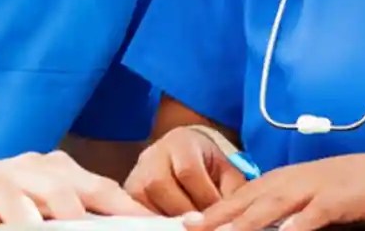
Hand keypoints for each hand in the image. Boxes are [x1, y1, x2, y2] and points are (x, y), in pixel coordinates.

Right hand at [0, 150, 151, 229]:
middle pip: (99, 192)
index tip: (184, 228)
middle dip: (130, 217)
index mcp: (64, 175)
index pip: (113, 196)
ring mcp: (19, 171)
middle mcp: (47, 167)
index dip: (145, 215)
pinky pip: (18, 205)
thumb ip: (66, 228)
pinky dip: (33, 224)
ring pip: (64, 196)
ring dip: (84, 224)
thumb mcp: (33, 223)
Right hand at [124, 126, 248, 215]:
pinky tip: (173, 226)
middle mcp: (153, 154)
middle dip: (184, 210)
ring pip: (144, 198)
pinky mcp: (128, 191)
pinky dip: (155, 222)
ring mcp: (136, 172)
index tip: (219, 214)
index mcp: (181, 142)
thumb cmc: (207, 164)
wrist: (182, 153)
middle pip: (160, 184)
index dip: (204, 196)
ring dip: (167, 218)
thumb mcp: (225, 170)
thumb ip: (232, 190)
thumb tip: (236, 216)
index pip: (188, 170)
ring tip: (188, 226)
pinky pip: (135, 209)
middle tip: (202, 225)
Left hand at [184, 154, 364, 230]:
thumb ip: (283, 210)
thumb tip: (255, 226)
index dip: (213, 212)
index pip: (239, 197)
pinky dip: (294, 228)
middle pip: (246, 202)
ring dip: (243, 225)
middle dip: (217, 219)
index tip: (187, 224)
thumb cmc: (347, 187)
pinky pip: (310, 218)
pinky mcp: (335, 200)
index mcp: (282, 180)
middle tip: (190, 230)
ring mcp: (312, 189)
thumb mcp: (308, 196)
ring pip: (270, 209)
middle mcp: (291, 181)